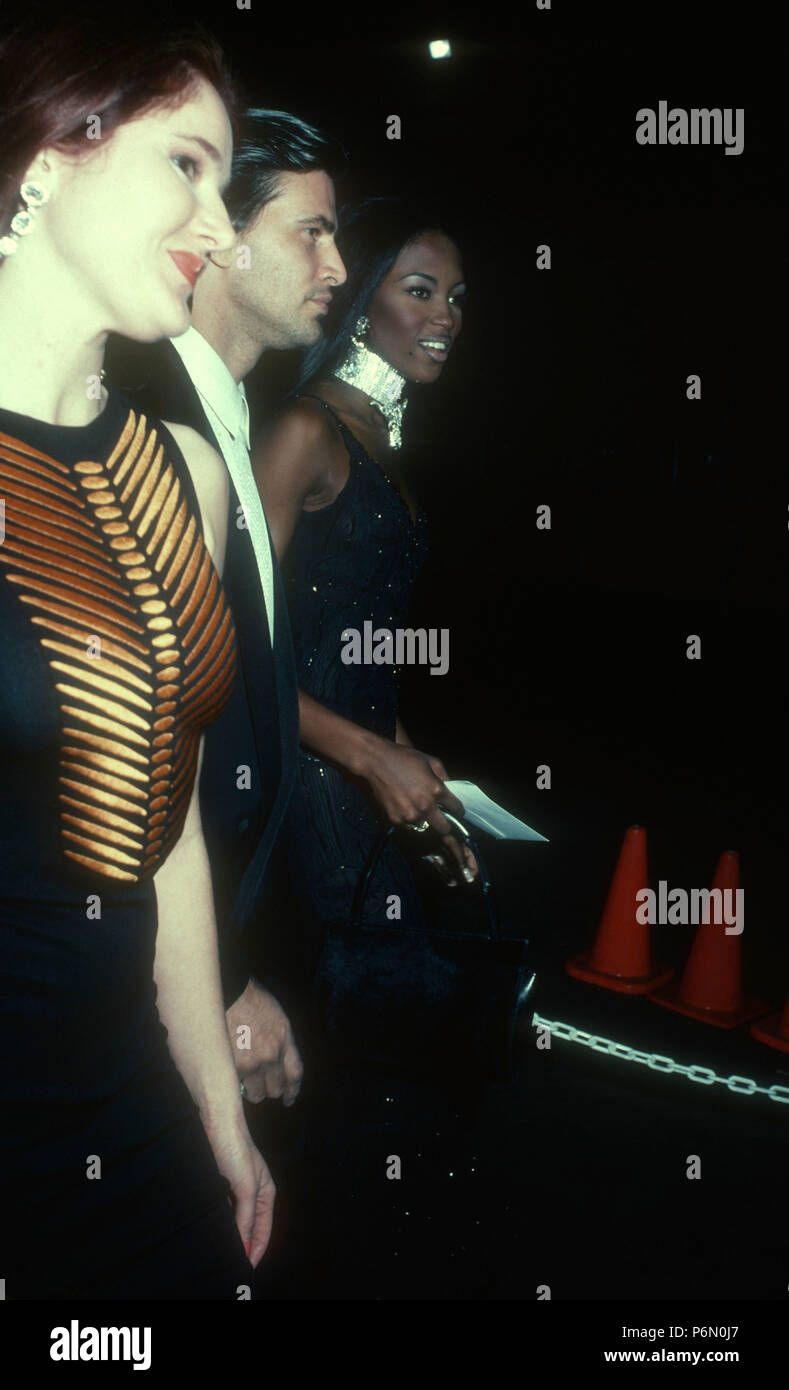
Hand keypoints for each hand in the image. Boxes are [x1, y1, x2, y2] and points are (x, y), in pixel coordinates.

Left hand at [204, 1112, 275, 1266]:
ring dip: (228, 1235)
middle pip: (249, 1228)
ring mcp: (234, 1190)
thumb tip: (244, 1245)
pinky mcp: (219, 1185)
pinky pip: (219, 1211)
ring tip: (220, 1251)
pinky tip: (209, 1229)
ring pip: (233, 1221)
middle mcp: (251, 1194)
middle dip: (242, 1246)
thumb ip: (247, 1217)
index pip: (263, 1232)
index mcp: (265, 1194)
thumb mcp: (246, 1187)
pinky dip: (216, 1222)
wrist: (215, 1122)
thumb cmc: (236, 1149)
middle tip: (230, 1264)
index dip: (255, 1251)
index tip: (244, 1269)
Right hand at [226, 980, 302, 1105]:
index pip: (294, 1073)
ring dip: (252, 1092)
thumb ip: (281, 1041)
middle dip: (271, 1090)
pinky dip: (234, 1087)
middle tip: (264, 1089)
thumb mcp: (276, 1017)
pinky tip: (231, 1082)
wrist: (226, 993)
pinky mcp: (232, 1068)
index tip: (289, 1098)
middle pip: (276, 1088)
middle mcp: (271, 1054)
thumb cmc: (248, 1000)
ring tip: (245, 1087)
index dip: (292, 1090)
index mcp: (284, 1039)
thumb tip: (279, 1063)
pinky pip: (237, 1088)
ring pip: (257, 1094)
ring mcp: (252, 1063)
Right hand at [361, 740, 478, 881]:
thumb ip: (445, 777)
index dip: (458, 811)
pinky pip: (410, 827)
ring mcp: (410, 815)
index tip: (456, 812)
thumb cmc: (404, 758)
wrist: (375, 761)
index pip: (457, 809)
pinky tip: (405, 807)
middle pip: (445, 829)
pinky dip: (410, 821)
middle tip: (446, 825)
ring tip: (418, 809)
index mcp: (437, 790)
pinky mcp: (397, 820)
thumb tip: (452, 791)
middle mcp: (426, 806)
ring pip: (426, 829)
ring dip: (426, 822)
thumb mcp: (431, 761)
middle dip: (448, 828)